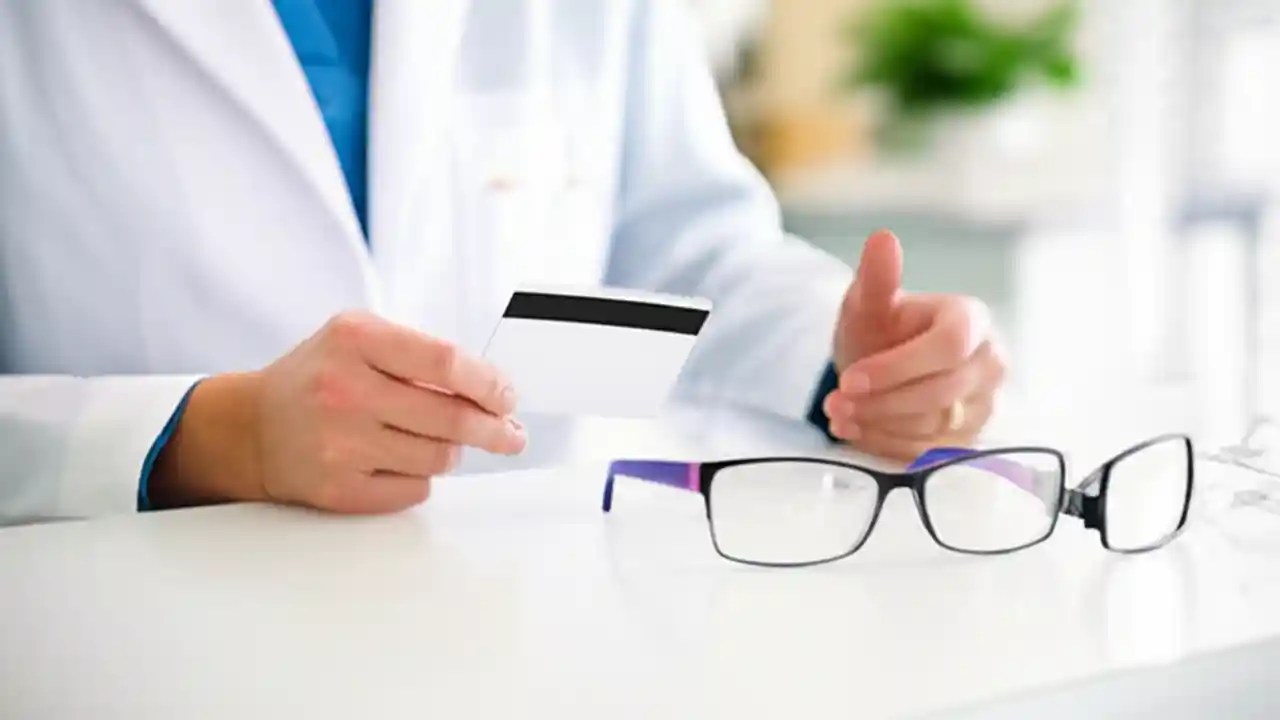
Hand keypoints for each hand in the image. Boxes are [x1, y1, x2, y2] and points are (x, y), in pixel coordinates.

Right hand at [151, 311, 525, 512]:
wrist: (249, 428)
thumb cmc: (316, 378)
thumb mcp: (357, 338)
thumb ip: (419, 354)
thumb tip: (490, 389)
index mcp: (355, 340)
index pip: (446, 362)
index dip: (489, 384)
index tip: (507, 397)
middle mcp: (345, 390)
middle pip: (452, 418)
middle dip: (494, 429)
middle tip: (510, 434)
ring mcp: (340, 443)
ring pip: (438, 458)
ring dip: (452, 451)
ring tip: (440, 441)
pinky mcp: (338, 488)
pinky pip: (414, 489)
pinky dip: (419, 477)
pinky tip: (399, 461)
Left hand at [822, 230, 1005, 459]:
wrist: (881, 367)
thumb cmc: (880, 330)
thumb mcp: (869, 304)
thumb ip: (878, 278)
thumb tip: (882, 239)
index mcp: (972, 320)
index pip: (949, 346)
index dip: (898, 367)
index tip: (849, 379)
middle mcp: (990, 362)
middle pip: (942, 392)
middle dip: (881, 401)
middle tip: (834, 403)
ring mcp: (985, 404)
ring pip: (934, 426)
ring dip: (879, 424)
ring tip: (837, 414)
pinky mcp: (969, 440)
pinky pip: (930, 453)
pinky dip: (886, 444)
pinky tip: (854, 430)